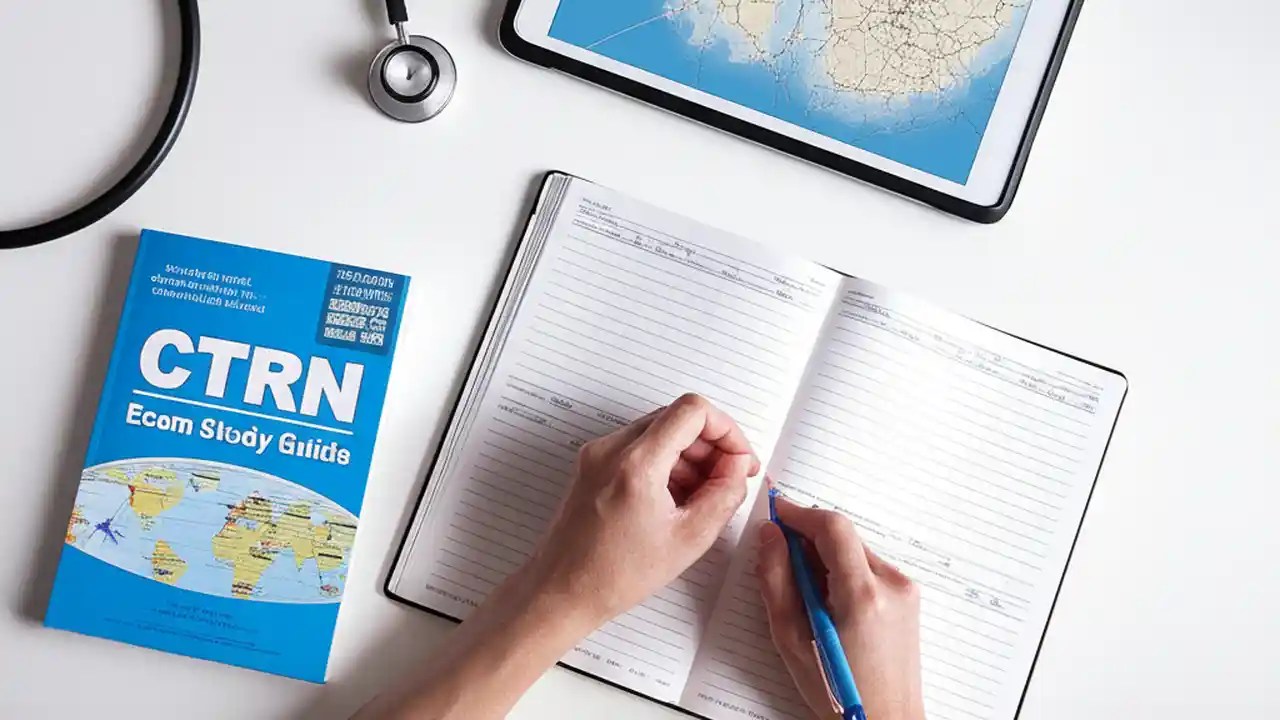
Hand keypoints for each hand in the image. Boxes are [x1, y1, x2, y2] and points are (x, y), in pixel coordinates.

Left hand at [524, 393, 759, 628]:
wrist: (562, 590)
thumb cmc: (615, 575)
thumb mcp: (689, 539)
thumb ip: (725, 495)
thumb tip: (739, 467)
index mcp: (636, 463)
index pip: (693, 411)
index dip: (726, 430)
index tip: (738, 458)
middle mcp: (612, 448)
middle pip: (677, 417)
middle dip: (710, 445)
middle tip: (728, 480)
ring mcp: (598, 453)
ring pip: (660, 430)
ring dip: (690, 455)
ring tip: (701, 497)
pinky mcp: (593, 463)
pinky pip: (640, 446)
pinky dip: (666, 462)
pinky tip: (675, 499)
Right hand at [757, 494, 925, 719]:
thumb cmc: (839, 692)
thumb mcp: (791, 639)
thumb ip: (776, 580)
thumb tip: (769, 536)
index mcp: (862, 595)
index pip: (832, 527)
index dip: (799, 514)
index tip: (775, 514)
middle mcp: (892, 585)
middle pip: (843, 537)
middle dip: (807, 539)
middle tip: (780, 560)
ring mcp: (905, 590)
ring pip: (854, 550)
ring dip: (825, 558)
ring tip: (807, 597)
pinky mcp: (908, 597)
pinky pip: (868, 567)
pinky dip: (843, 573)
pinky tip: (830, 604)